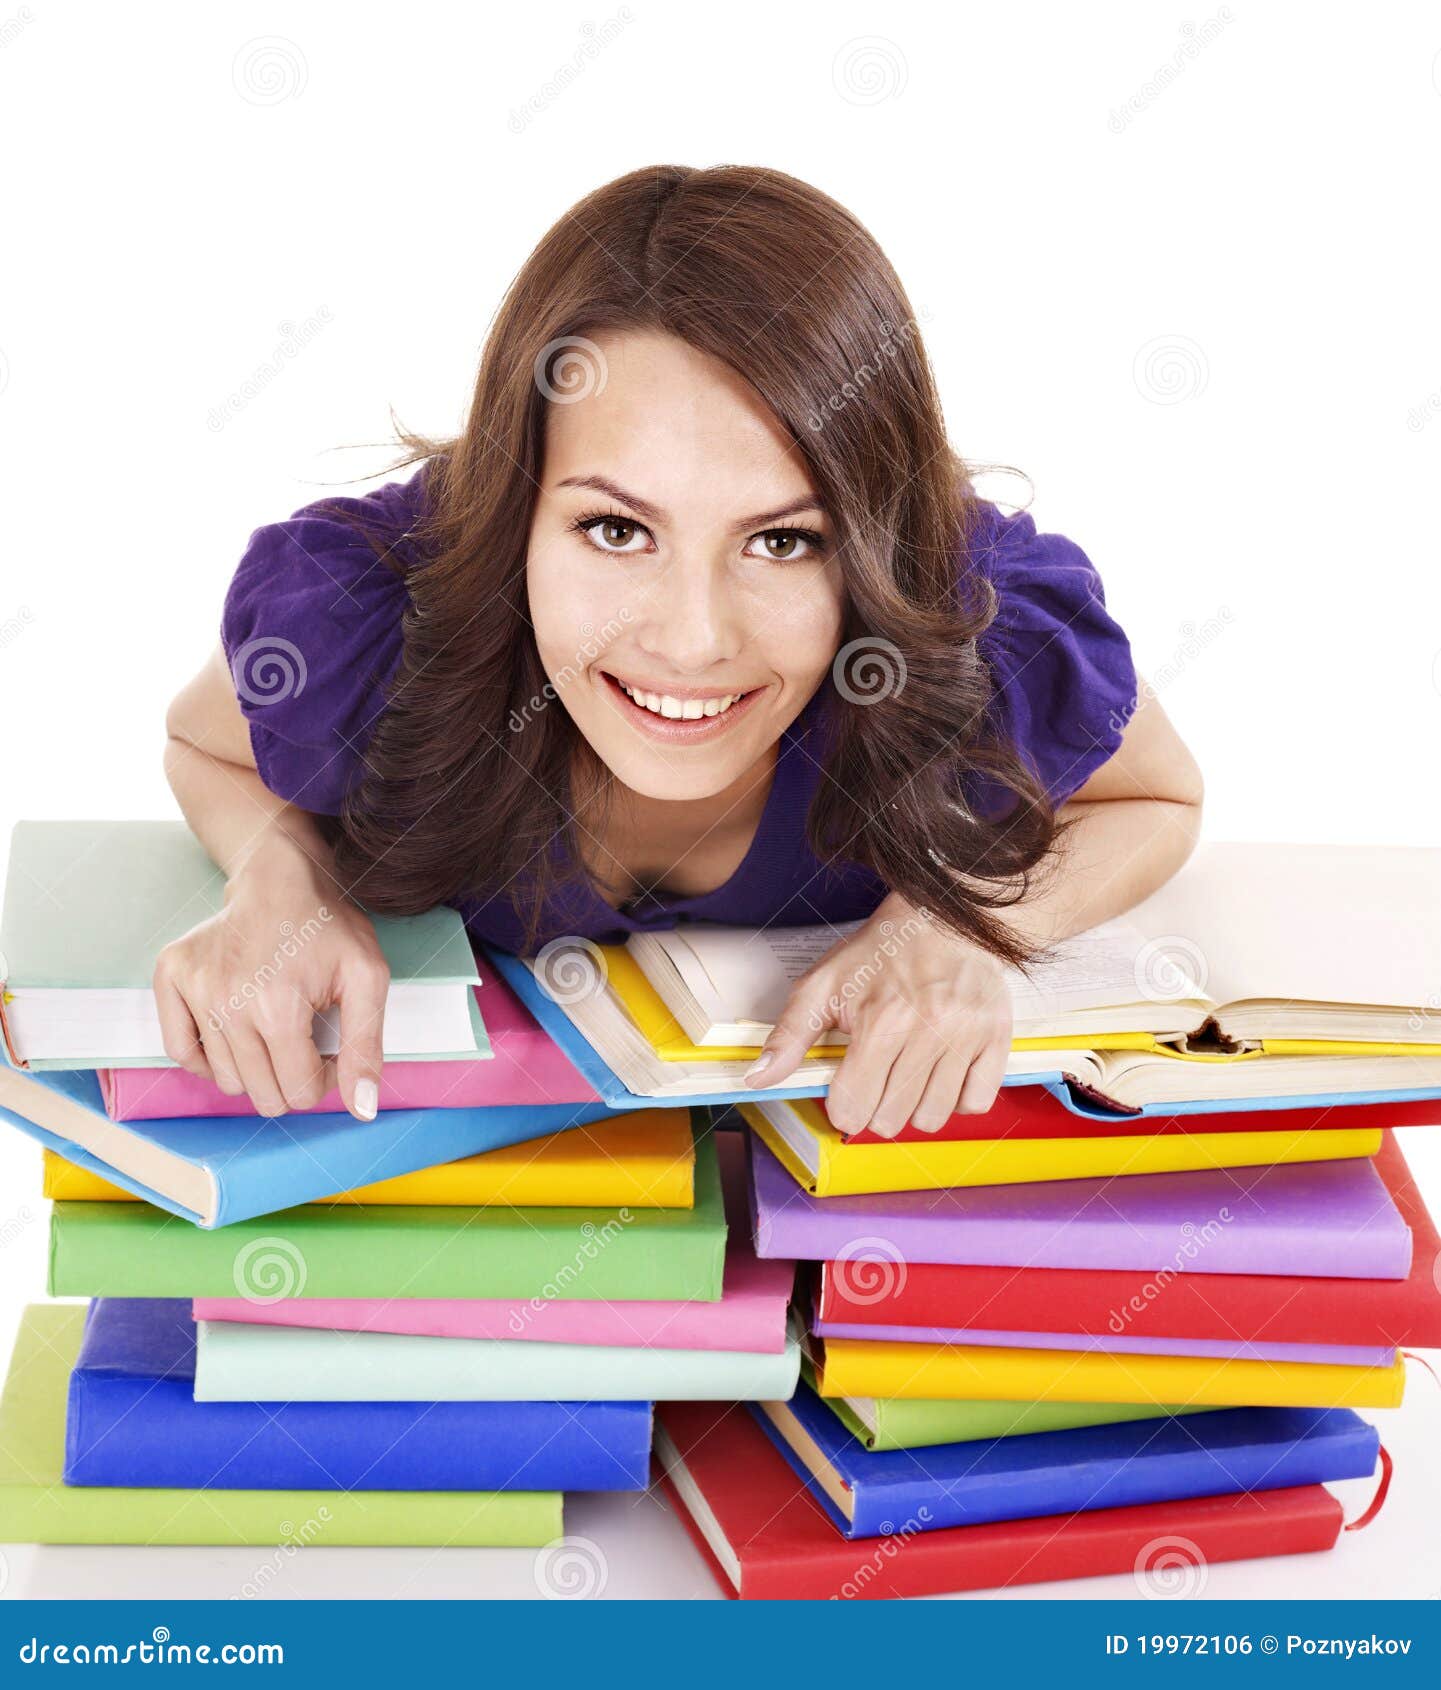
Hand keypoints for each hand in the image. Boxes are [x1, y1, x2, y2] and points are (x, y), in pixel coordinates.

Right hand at [151, 840, 388, 1119]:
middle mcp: (228, 1003)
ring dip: (256, 1066)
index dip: (325, 1075)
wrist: (280, 876)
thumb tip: (363, 1110)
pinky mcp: (170, 977)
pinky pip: (181, 1053)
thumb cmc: (328, 927)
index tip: (330, 1045)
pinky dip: (210, 1057)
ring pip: (226, 1080)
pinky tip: (237, 1031)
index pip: (301, 1090)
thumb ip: (367, 1047)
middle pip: (263, 1095)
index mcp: (279, 1007)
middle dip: (292, 1078)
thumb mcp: (367, 978)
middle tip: (305, 1038)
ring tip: (274, 1024)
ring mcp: (194, 990)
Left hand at [744, 895, 1013, 1136]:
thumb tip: (757, 1078)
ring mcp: (966, 1037)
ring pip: (932, 1117)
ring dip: (914, 1106)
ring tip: (908, 1074)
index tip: (846, 1088)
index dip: (842, 1104)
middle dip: (875, 1105)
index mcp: (880, 1021)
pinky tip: (941, 1072)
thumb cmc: (880, 952)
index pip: (852, 1108)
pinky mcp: (996, 1038)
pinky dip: (956, 1099)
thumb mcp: (823, 984)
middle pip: (890, 1119)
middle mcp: (927, 1031)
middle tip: (877, 1074)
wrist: (945, 916)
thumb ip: (789, 1035)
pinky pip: (976, 1102)